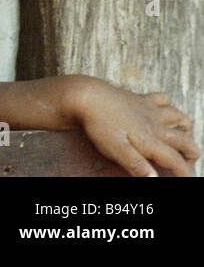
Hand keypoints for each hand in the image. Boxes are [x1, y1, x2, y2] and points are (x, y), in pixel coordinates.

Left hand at [70, 79, 198, 176]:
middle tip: (185, 164)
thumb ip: (137, 166)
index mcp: (150, 141)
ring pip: (179, 117)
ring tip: (181, 138)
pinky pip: (162, 98)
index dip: (185, 174)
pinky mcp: (140, 98)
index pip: (176, 161)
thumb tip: (155, 180)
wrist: (86, 96)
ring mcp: (149, 109)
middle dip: (191, 155)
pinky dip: (167, 106)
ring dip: (185, 129)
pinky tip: (162, 111)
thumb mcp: (116, 150)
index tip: (187, 182)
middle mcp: (155, 125)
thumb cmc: (99, 125)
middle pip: (186, 141)